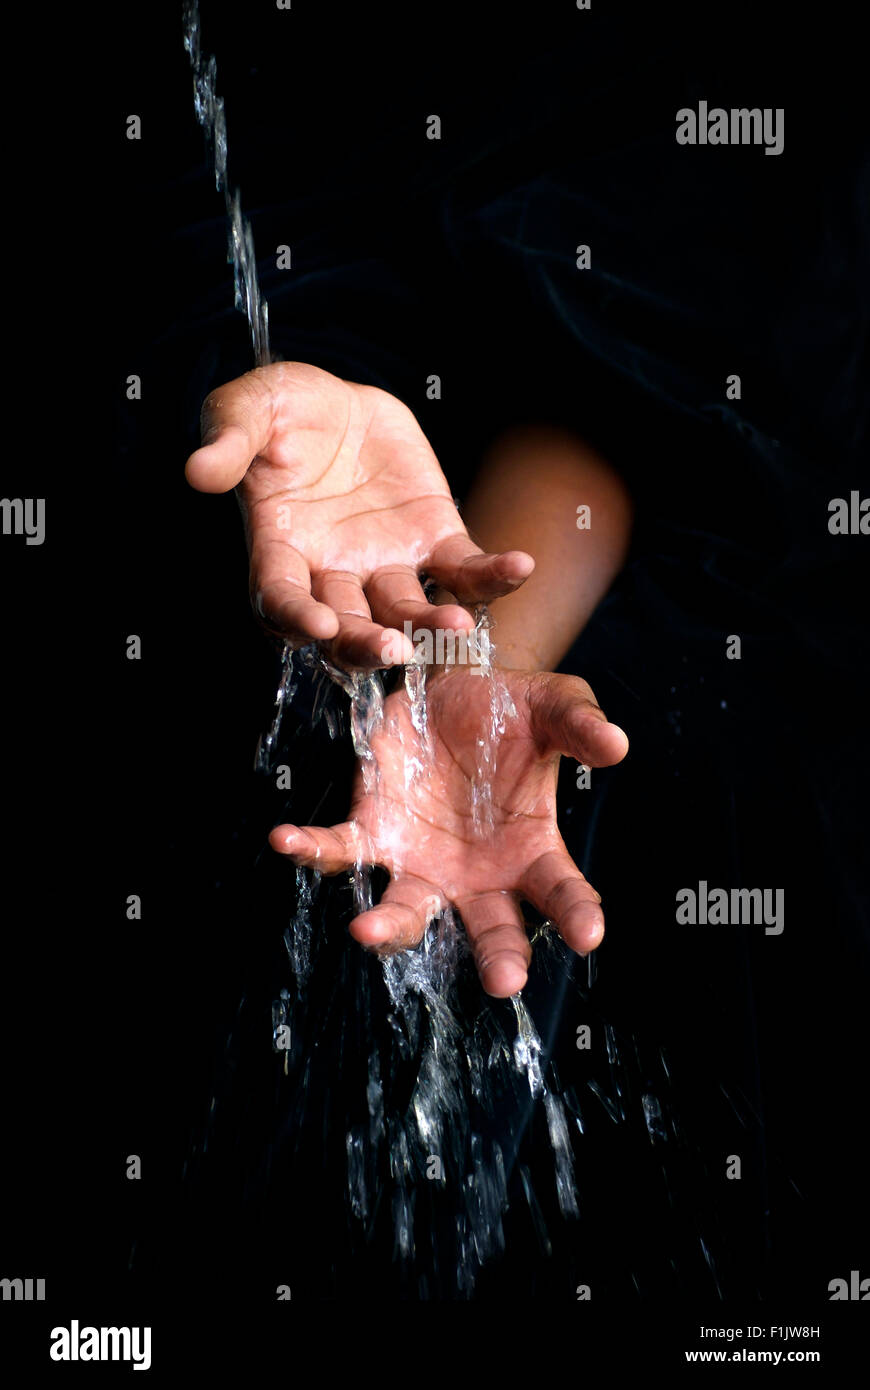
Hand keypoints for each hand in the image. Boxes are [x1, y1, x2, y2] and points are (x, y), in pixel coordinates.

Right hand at [185, 363, 533, 666]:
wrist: (340, 401)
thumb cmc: (283, 410)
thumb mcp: (251, 408)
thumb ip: (230, 440)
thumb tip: (198, 472)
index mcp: (280, 552)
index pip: (280, 602)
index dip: (295, 620)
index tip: (315, 627)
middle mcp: (334, 574)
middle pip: (346, 628)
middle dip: (366, 643)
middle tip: (392, 650)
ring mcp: (387, 564)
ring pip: (408, 611)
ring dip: (430, 624)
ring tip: (456, 624)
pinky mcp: (434, 542)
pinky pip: (465, 571)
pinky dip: (492, 577)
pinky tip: (519, 567)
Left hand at [269, 664, 627, 996]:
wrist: (453, 685)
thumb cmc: (514, 711)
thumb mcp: (556, 706)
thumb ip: (582, 726)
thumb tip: (617, 745)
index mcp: (532, 853)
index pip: (562, 893)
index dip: (578, 914)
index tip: (590, 933)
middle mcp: (477, 876)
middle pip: (490, 931)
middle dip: (498, 958)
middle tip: (504, 981)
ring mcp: (421, 863)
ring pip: (408, 911)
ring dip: (388, 927)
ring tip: (366, 930)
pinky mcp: (374, 832)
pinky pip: (343, 851)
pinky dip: (314, 849)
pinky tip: (288, 841)